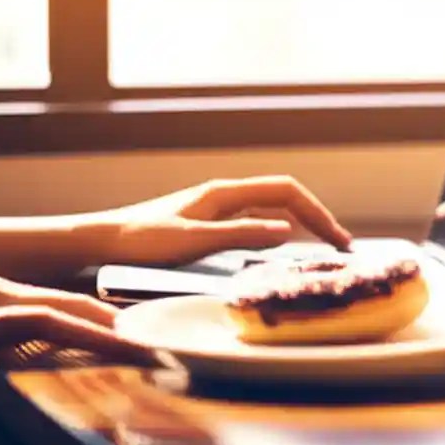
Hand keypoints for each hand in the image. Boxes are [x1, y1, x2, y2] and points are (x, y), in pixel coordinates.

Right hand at [0, 261, 151, 360]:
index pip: (66, 304)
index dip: (103, 320)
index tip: (137, 335)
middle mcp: (5, 291)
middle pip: (80, 304)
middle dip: (122, 323)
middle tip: (162, 340)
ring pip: (73, 310)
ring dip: (114, 330)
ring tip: (152, 346)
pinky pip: (45, 323)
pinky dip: (82, 333)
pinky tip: (107, 343)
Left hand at [102, 176, 352, 266]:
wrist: (102, 241)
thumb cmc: (141, 241)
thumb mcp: (193, 242)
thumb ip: (240, 235)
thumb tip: (288, 232)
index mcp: (225, 193)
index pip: (287, 192)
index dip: (317, 212)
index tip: (338, 239)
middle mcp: (226, 195)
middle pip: (285, 198)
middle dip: (317, 218)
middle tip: (342, 247)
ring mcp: (219, 208)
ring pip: (273, 210)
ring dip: (302, 226)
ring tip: (323, 250)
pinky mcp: (210, 222)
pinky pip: (258, 222)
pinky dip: (280, 233)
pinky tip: (284, 253)